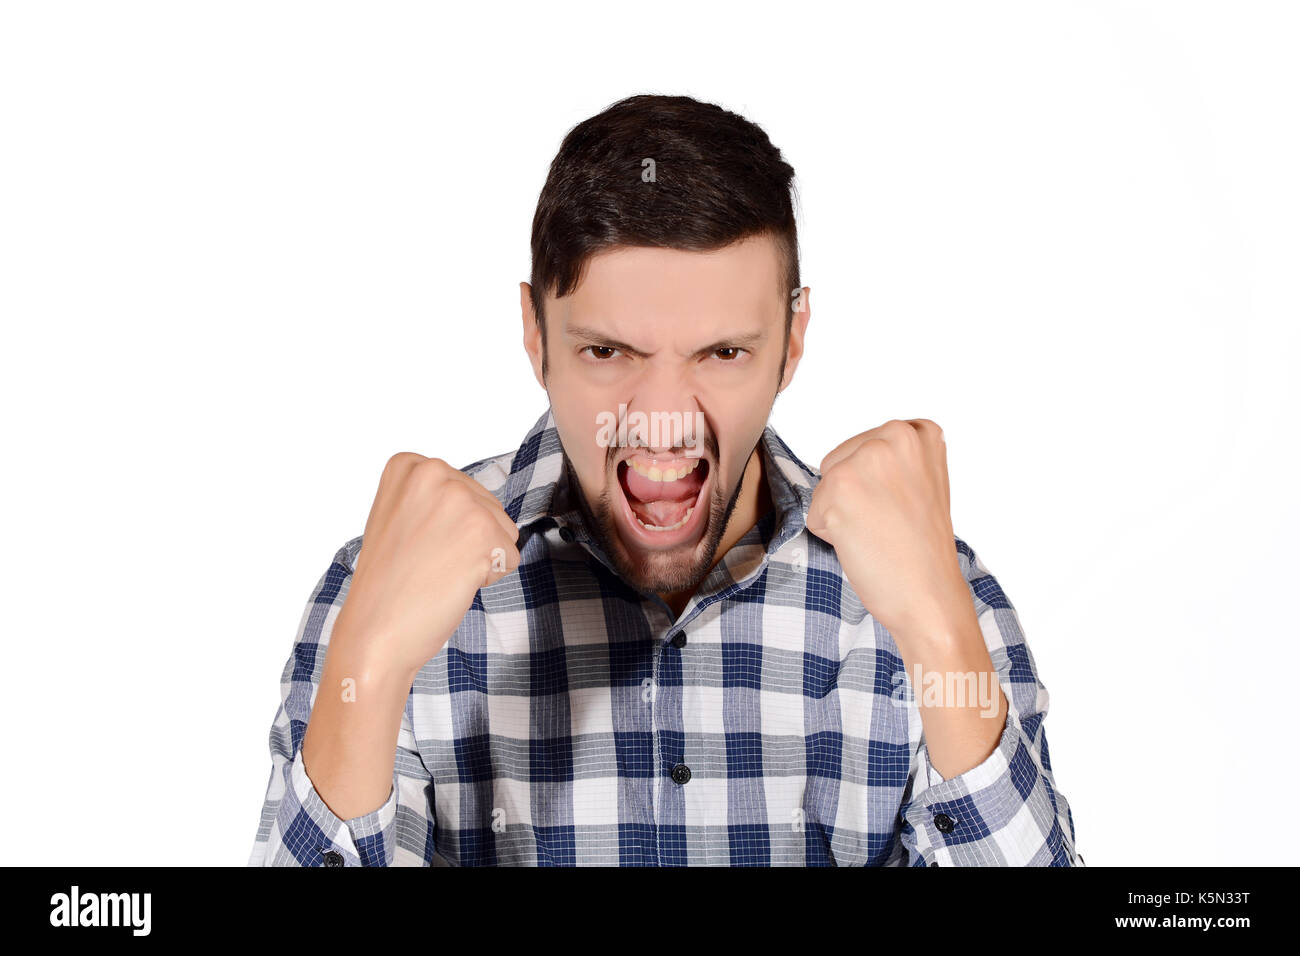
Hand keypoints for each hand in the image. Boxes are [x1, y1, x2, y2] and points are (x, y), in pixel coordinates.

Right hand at [335, 453, 520, 676]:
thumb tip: (470, 496)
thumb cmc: (387, 583)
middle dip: (467, 540)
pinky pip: (510, 557)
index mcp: (410, 466)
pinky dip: (489, 577)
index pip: (464, 490)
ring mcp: (460, 501)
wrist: (374, 631)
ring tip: (438, 571)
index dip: (448, 526)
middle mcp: (435, 472)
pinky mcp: (483, 532)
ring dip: (480, 557)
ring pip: (503, 530)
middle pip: (487, 507)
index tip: (415, 543)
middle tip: (427, 562)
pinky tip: (451, 583)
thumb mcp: (398, 517)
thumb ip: (431, 497)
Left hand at [805, 419, 971, 645]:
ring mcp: (866, 459)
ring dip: (841, 513)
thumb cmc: (922, 548)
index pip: (864, 448)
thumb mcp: (921, 483)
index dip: (875, 486)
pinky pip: (815, 511)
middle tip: (889, 523)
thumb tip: (852, 457)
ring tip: (878, 531)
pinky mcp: (839, 487)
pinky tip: (864, 543)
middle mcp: (894, 435)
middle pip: (839, 462)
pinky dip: (830, 533)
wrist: (930, 595)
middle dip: (854, 496)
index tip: (902, 506)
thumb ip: (893, 459)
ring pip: (825, 486)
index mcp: (918, 432)